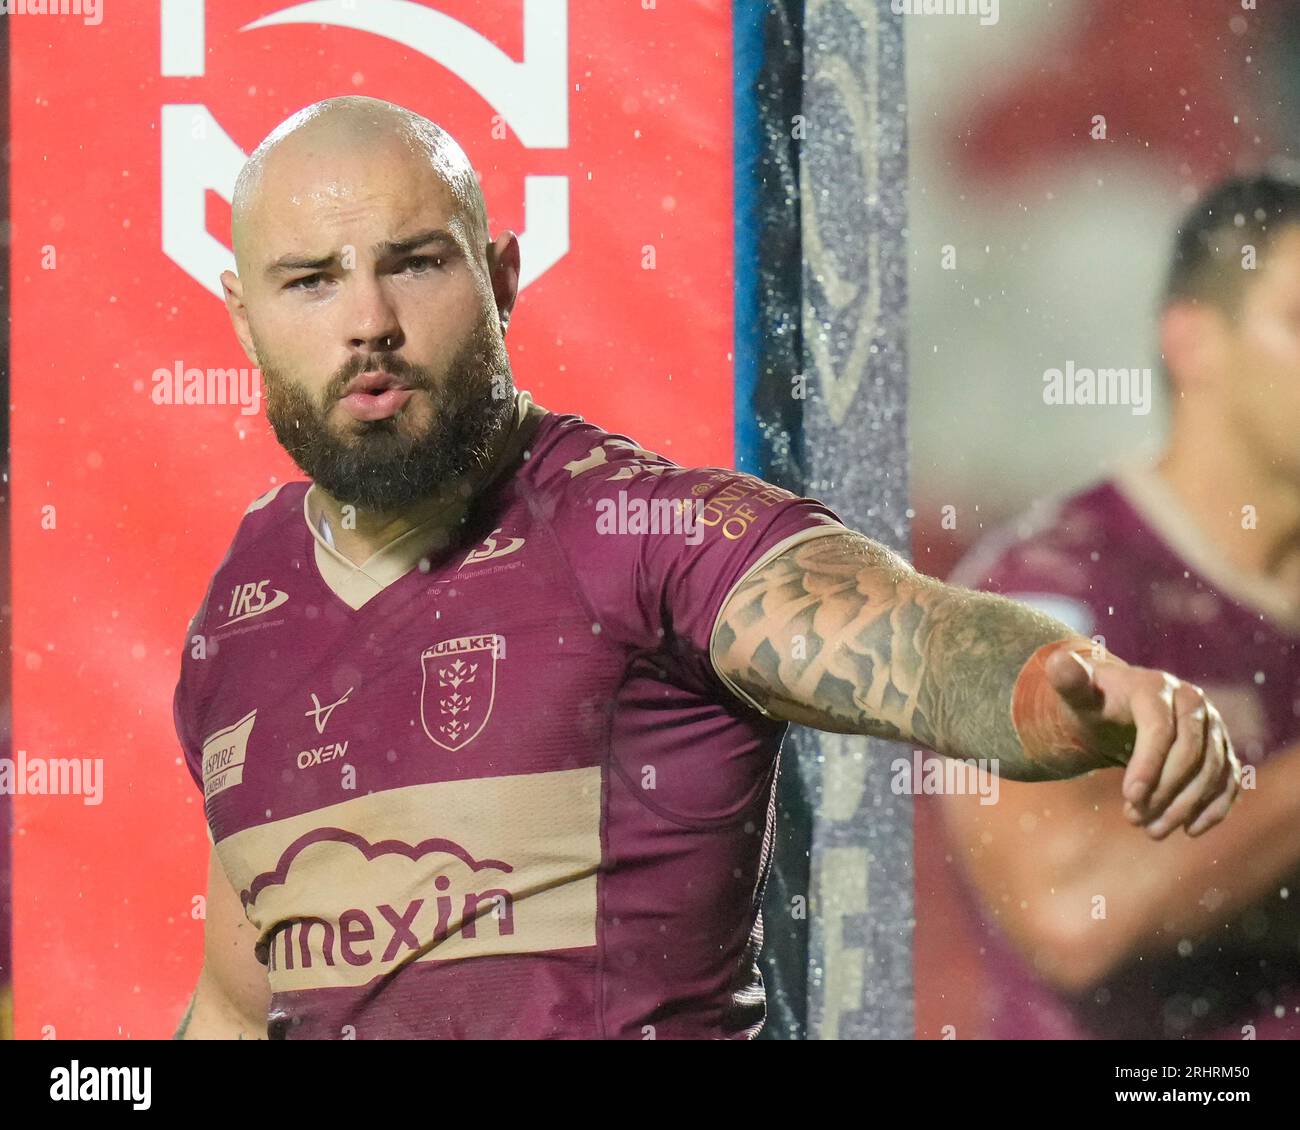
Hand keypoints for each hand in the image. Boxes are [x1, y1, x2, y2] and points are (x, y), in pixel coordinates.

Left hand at [1045, 648, 1241, 838]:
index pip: (1160, 728)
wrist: (1117, 705)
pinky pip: (1229, 780)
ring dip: (1185, 807)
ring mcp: (1212, 725)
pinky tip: (1190, 831)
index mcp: (1156, 686)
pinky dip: (1214, 808)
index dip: (1148, 765)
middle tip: (1134, 820)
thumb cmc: (1093, 701)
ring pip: (1212, 771)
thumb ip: (1068, 680)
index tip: (1129, 797)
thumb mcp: (1076, 692)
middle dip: (1164, 792)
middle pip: (1190, 753)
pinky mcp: (1222, 748)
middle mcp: (1192, 702)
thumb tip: (1057, 662)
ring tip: (1151, 831)